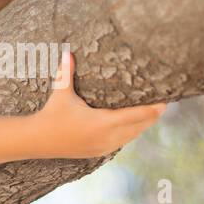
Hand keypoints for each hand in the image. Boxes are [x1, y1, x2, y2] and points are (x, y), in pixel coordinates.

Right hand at [31, 50, 169, 159]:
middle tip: (166, 101)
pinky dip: (133, 132)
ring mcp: (104, 147)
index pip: (136, 116)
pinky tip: (137, 124)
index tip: (166, 101)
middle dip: (152, 115)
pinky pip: (123, 141)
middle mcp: (107, 138)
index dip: (153, 109)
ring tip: (156, 111)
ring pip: (133, 136)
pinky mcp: (99, 152)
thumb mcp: (61, 93)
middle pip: (139, 127)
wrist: (37, 141)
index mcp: (102, 123)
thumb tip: (68, 51)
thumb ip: (66, 72)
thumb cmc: (50, 115)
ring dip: (144, 124)